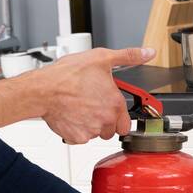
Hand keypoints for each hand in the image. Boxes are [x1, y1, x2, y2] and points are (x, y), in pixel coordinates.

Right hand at [32, 46, 155, 143]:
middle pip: (111, 130)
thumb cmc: (68, 74)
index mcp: (115, 103)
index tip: (111, 109)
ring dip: (91, 125)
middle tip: (93, 106)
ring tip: (80, 108)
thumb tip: (148, 53)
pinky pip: (80, 138)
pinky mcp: (75, 137)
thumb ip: (129, 57)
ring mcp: (90, 130)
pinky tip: (71, 115)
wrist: (43, 89)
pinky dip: (76, 130)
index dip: (119, 115)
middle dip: (105, 121)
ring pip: (96, 134)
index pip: (127, 122)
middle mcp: (105, 119)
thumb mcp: (102, 58)